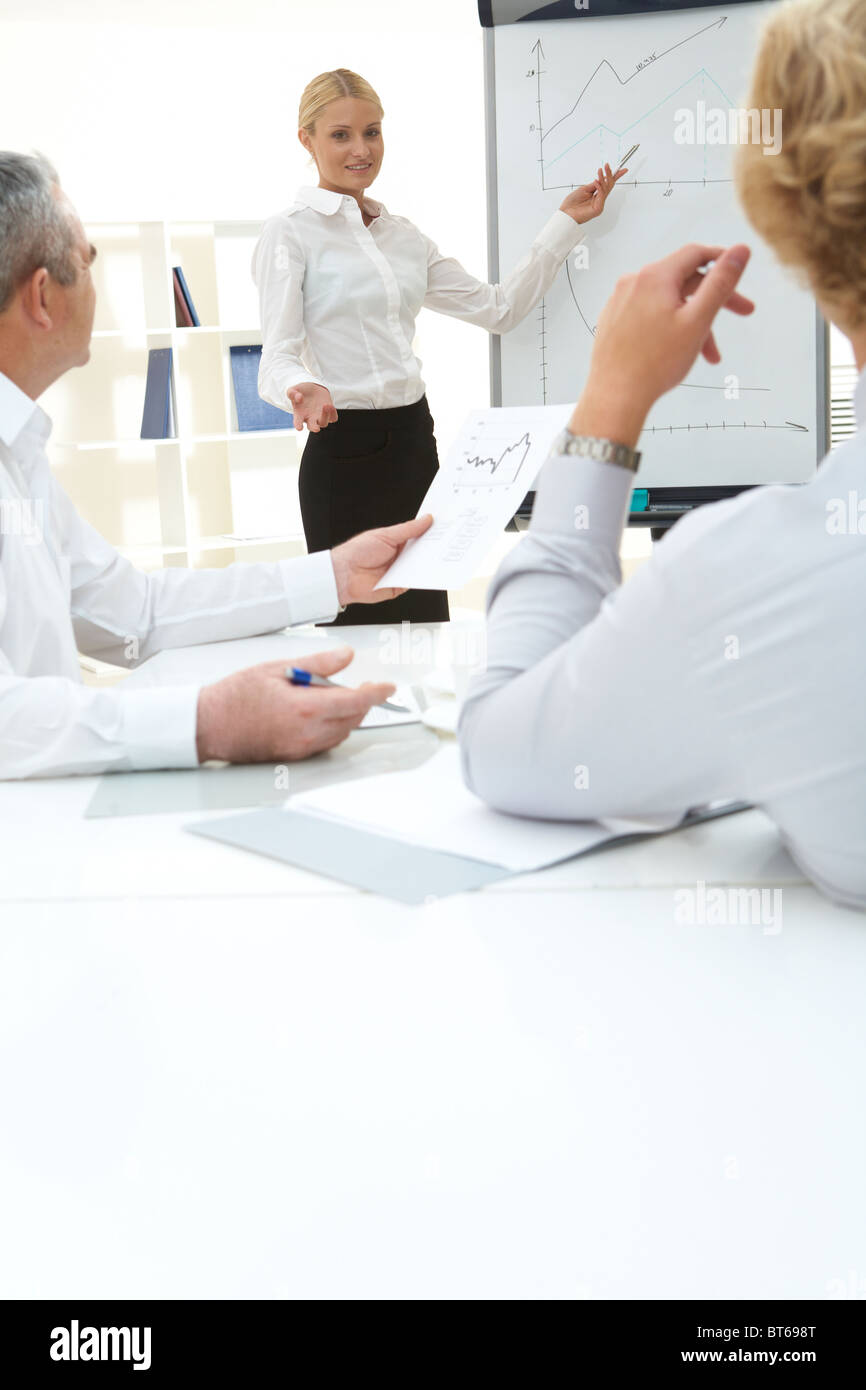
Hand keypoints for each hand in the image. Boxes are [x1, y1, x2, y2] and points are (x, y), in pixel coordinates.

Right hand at [195, 646, 395, 763]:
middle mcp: (307, 733)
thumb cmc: (235, 696)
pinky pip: (325, 743)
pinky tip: (316, 713)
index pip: (356, 701)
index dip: (377, 693)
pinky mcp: (294, 756)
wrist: (208, 725)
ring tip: (327, 696)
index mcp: (305, 708)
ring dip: (346, 715)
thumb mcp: (278, 668)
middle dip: (362, 702)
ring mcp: (301, 748)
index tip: (389, 687)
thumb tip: (345, 657)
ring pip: (341, 732)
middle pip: (353, 718)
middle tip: (360, 684)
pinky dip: (331, 727)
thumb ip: (317, 664)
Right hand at [287, 382, 337, 431]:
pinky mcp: (329, 413)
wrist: (313, 389)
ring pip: (324, 423)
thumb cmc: (301, 392)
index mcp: (299, 415)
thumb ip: (292, 393)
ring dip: (325, 416)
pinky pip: (333, 418)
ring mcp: (320, 417)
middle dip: (314, 428)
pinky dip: (333, 414)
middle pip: (313, 427)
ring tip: (326, 405)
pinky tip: (330, 406)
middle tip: (316, 428)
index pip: (298, 422)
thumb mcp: (293, 390)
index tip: (299, 427)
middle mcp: (310, 419)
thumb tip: (299, 398)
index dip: (298, 425)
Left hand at [330, 513, 433, 605]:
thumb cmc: (357, 552)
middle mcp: (399, 556)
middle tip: (447, 540)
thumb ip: (408, 529)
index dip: (430, 531)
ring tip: (440, 554)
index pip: (418, 536)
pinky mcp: (399, 586)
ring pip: (420, 566)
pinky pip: (414, 581)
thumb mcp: (385, 535)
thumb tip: (426, 520)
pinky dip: (421, 576)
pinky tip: (427, 570)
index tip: (443, 526)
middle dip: (434, 546)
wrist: (343, 575)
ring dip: (429, 561)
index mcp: (396, 542)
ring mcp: (399, 572)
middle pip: (422, 551)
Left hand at [560, 163, 627, 224]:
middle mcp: (599, 200)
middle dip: (610, 174)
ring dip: (603, 178)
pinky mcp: (598, 209)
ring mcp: (599, 205)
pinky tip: (596, 181)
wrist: (565, 213)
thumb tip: (601, 178)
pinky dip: (599, 187)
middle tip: (608, 166)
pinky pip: (601, 195)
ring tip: (600, 170)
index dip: (615, 177)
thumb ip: (594, 185)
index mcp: (596, 196)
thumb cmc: (572, 203)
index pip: (608, 185)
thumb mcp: (583, 189)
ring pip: (606, 189)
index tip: (622, 169)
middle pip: (609, 186)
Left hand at [571, 242, 754, 445]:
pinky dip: (670, 327)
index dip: (723, 260)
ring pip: (668, 302)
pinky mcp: (614, 321)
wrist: (615, 397)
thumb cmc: (656, 363)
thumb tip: (741, 250)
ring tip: (709, 353)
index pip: (696, 254)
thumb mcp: (698, 320)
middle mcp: (633, 283)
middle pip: (684, 280)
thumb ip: (721, 283)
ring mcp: (620, 302)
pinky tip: (679, 351)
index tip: (740, 271)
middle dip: (715, 298)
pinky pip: (649, 315)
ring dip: (693, 321)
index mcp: (654, 277)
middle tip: (744, 312)